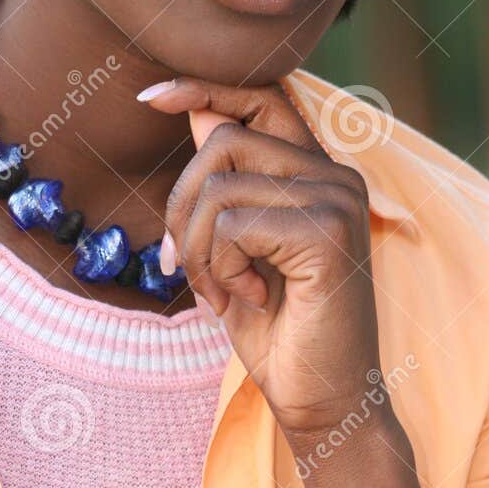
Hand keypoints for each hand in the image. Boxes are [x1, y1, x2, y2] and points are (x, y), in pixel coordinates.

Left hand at [139, 76, 382, 438]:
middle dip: (182, 206)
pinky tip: (250, 299)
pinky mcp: (327, 234)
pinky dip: (221, 269)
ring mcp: (337, 200)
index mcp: (318, 172)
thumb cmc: (280, 331)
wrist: (324, 401)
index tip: (151, 96)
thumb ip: (224, 187)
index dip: (204, 86)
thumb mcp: (236, 251)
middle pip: (224, 141)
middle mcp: (336, 175)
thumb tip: (199, 115)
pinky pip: (233, 227)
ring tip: (220, 291)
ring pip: (219, 188)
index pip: (262, 94)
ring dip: (198, 249)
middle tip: (186, 267)